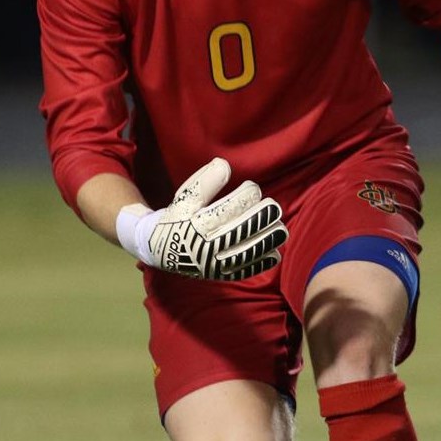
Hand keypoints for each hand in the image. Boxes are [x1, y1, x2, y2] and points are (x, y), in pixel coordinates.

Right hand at [117, 158, 287, 280]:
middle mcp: (203, 247)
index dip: (243, 198)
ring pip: (242, 255)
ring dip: (264, 243)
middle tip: (275, 207)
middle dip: (259, 220)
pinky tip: (275, 255)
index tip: (253, 188)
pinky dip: (258, 265)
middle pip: (237, 233)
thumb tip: (225, 165)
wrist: (158, 249)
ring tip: (282, 230)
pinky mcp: (217, 275)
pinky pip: (241, 272)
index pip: (225, 211)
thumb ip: (205, 181)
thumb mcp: (184, 197)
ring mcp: (211, 264)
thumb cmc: (176, 217)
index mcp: (194, 225)